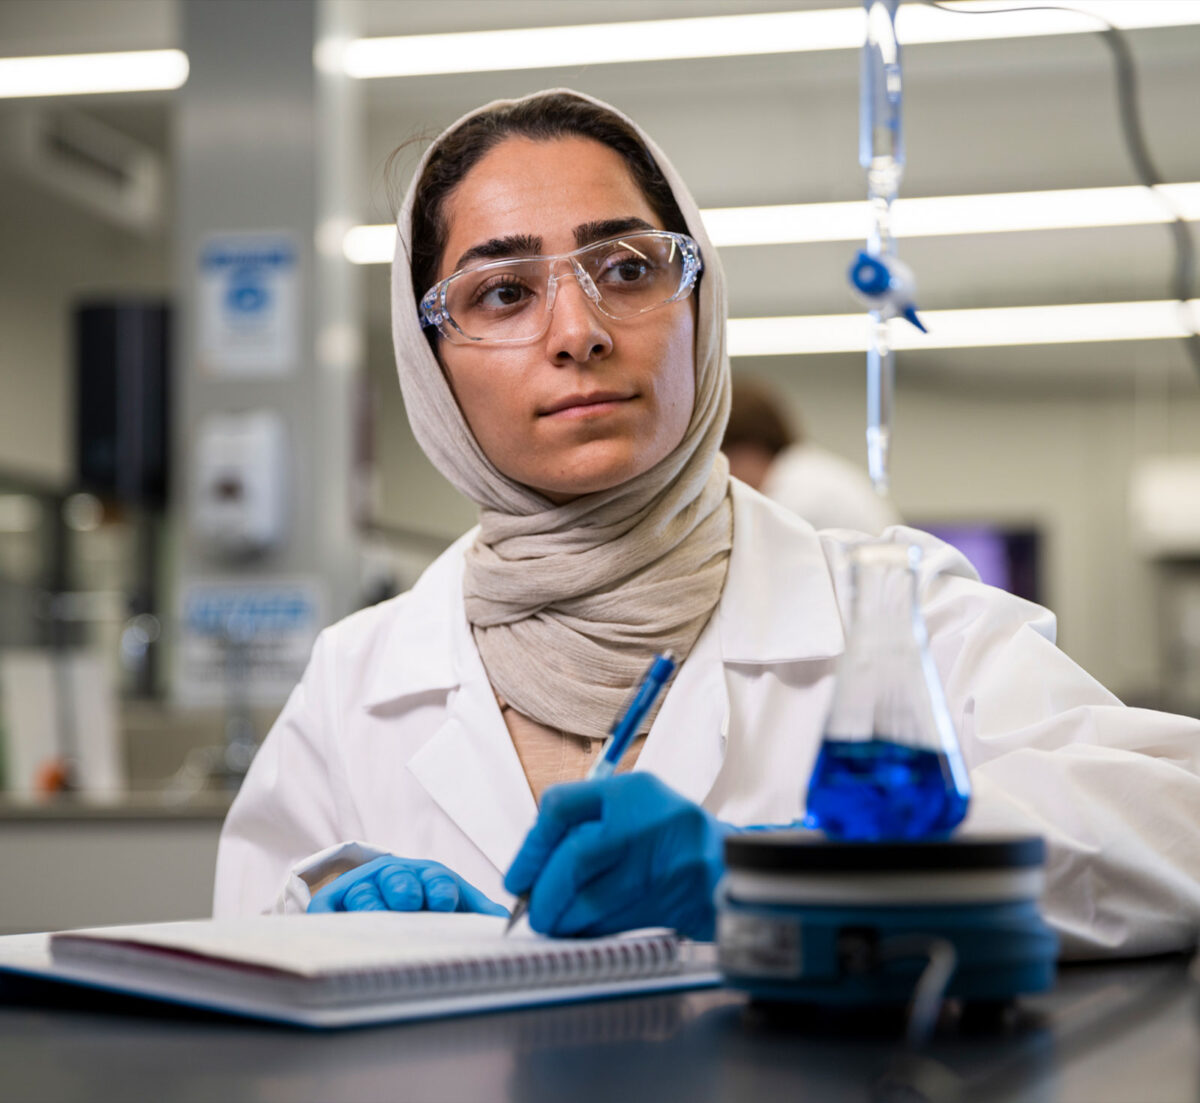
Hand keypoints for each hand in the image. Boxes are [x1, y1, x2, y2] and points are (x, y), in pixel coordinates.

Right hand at [308, 855, 509, 915]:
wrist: (383, 906)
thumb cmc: (427, 910)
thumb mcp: (457, 908)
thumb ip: (481, 916)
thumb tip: (511, 927)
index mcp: (427, 877)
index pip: (435, 878)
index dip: (439, 889)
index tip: (444, 904)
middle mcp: (393, 878)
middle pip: (397, 879)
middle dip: (404, 888)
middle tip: (409, 902)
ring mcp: (362, 889)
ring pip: (364, 893)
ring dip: (370, 903)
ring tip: (375, 916)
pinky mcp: (332, 905)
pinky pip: (327, 908)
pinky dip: (328, 915)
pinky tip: (332, 925)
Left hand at [504, 774, 728, 939]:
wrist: (736, 867)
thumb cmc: (674, 837)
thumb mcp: (636, 808)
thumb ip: (588, 824)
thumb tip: (531, 866)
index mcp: (632, 791)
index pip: (562, 806)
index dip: (531, 848)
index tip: (517, 878)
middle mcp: (649, 821)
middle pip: (576, 858)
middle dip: (545, 893)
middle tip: (531, 912)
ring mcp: (666, 861)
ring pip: (594, 899)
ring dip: (564, 919)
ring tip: (553, 924)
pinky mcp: (676, 901)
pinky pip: (616, 923)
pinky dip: (590, 932)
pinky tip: (582, 931)